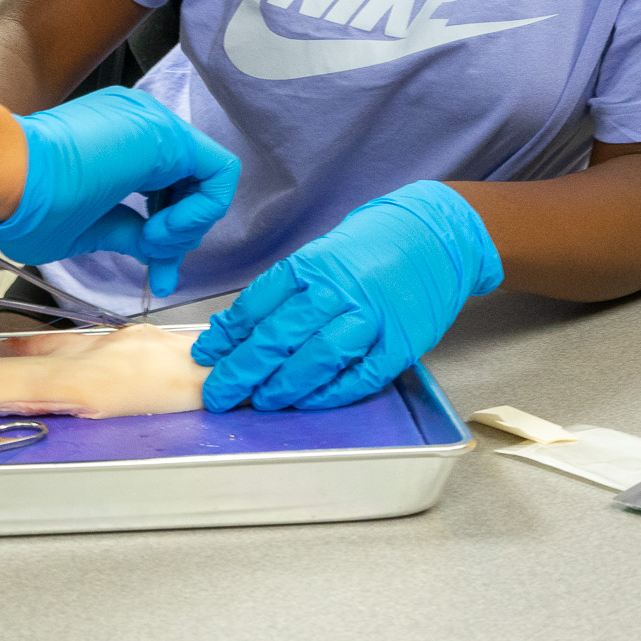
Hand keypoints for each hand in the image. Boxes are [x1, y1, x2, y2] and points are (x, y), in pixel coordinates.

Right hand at [0, 87, 239, 300]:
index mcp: (116, 143)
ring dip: (185, 223)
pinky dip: (198, 211)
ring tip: (150, 243)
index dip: (169, 236)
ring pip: (206, 177)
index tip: (160, 273)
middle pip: (190, 183)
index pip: (166, 189)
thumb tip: (154, 250)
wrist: (3, 177)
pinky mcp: (163, 133)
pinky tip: (161, 231)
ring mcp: (150, 123)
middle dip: (181, 234)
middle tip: (159, 263)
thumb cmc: (25, 204)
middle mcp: (138, 125)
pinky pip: (216, 173)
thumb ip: (126, 231)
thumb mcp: (89, 227)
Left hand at [192, 181, 501, 410]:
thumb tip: (237, 332)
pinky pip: (359, 376)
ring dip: (283, 387)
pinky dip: (330, 394)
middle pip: (280, 337)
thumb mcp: (320, 256)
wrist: (434, 238)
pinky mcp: (400, 344)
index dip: (228, 335)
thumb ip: (285, 292)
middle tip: (219, 393)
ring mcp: (371, 318)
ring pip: (317, 359)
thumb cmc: (367, 250)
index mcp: (312, 266)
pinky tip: (308, 403)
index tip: (207, 356)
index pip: (258, 305)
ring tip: (260, 402)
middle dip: (243, 370)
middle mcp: (339, 291)